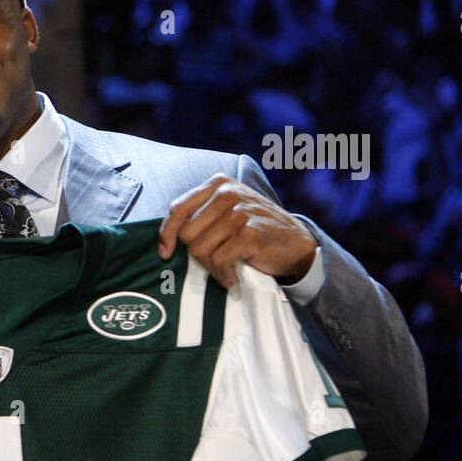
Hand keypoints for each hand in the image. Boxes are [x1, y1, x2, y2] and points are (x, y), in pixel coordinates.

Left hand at [157, 174, 317, 288]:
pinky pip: (218, 260)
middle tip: (214, 261)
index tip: (166, 252)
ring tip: (225, 269)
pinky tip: (232, 275)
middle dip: (197, 254)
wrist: (296, 243)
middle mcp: (227, 193)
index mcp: (218, 185)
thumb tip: (165, 239)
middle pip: (187, 234)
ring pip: (200, 249)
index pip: (178, 209)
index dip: (167, 233)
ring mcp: (239, 212)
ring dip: (211, 267)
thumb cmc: (256, 230)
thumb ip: (201, 216)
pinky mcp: (249, 233)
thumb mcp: (227, 211)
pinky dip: (223, 274)